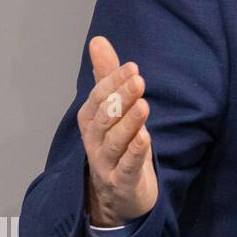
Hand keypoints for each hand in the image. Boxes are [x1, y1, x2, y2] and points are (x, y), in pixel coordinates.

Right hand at [78, 36, 157, 225]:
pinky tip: (145, 138)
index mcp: (91, 122)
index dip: (113, 83)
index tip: (132, 67)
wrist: (117, 196)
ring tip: (143, 106)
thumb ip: (106, 77)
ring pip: (114, 142)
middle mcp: (95, 142)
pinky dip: (134, 152)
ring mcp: (106, 164)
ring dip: (128, 123)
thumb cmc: (117, 146)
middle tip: (138, 80)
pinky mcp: (122, 182)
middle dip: (119, 98)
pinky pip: (126, 167)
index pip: (98, 99)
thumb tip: (98, 41)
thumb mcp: (112, 111)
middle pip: (104, 119)